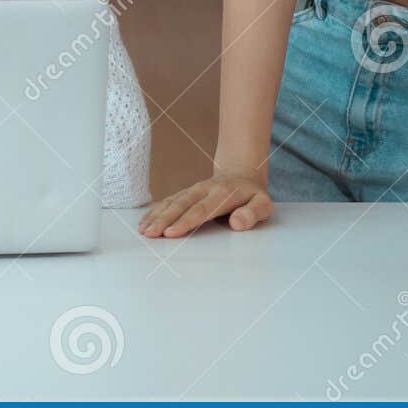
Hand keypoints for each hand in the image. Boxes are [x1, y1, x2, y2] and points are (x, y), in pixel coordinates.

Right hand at [138, 173, 272, 237]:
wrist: (241, 174)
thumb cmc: (252, 196)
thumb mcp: (263, 204)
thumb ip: (253, 213)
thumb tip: (237, 223)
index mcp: (223, 194)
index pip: (202, 209)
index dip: (186, 221)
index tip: (171, 232)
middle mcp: (204, 189)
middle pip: (181, 204)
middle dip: (164, 219)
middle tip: (150, 234)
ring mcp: (193, 190)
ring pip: (172, 202)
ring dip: (156, 215)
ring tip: (143, 230)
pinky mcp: (186, 193)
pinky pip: (168, 201)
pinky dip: (155, 211)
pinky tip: (145, 222)